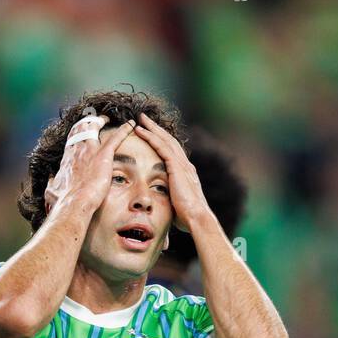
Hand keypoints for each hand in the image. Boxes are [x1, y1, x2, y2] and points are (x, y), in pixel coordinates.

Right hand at [44, 114, 138, 217]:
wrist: (73, 204)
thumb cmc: (63, 201)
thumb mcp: (52, 190)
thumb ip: (52, 183)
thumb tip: (50, 180)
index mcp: (67, 158)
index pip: (72, 139)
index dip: (77, 132)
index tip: (81, 129)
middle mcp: (77, 150)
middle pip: (81, 128)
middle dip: (88, 121)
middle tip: (96, 120)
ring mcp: (90, 150)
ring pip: (94, 126)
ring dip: (101, 121)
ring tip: (107, 119)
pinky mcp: (103, 155)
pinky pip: (116, 137)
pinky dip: (124, 129)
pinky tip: (131, 124)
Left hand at [132, 113, 207, 232]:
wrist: (197, 218)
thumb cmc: (187, 218)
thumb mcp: (176, 205)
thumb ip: (169, 199)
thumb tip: (161, 204)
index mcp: (186, 173)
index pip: (172, 152)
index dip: (162, 142)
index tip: (152, 134)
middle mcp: (185, 165)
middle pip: (169, 141)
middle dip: (157, 129)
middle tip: (145, 119)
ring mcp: (182, 165)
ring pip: (165, 140)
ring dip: (152, 128)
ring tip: (140, 119)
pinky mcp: (177, 167)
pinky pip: (162, 147)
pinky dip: (151, 137)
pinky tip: (140, 130)